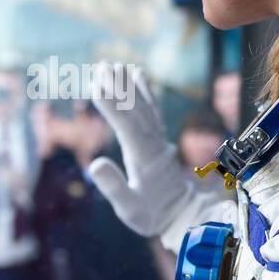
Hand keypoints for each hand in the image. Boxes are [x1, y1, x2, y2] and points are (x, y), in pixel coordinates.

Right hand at [87, 62, 195, 237]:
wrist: (182, 215)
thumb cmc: (152, 214)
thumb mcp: (129, 209)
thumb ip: (114, 187)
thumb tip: (96, 164)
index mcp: (144, 158)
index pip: (126, 126)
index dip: (111, 105)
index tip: (96, 85)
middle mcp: (153, 143)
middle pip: (136, 110)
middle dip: (119, 86)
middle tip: (102, 65)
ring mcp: (158, 138)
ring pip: (144, 106)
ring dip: (129, 84)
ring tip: (115, 64)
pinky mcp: (159, 138)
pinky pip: (153, 109)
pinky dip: (145, 90)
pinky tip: (138, 74)